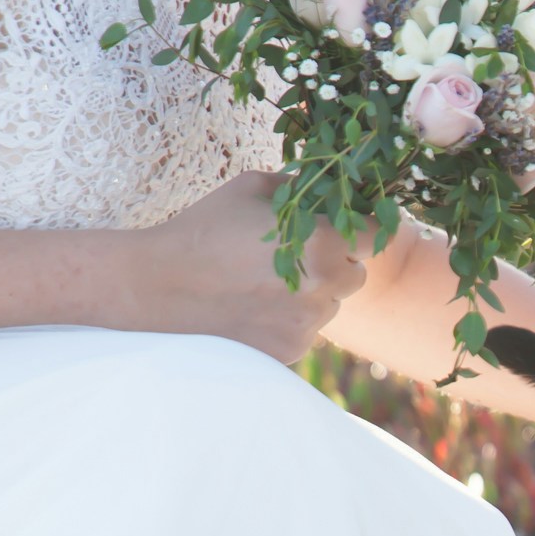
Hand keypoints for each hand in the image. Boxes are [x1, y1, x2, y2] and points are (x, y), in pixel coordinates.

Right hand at [133, 174, 369, 360]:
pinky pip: (307, 330)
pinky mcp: (292, 349)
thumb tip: (325, 187)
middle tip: (298, 253)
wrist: (159, 285)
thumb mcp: (249, 190)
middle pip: (356, 274)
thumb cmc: (204, 229)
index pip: (375, 236)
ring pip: (331, 305)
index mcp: (320, 243)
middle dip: (336, 262)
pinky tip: (254, 305)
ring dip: (313, 293)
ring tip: (265, 281)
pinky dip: (290, 318)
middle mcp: (323, 287)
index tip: (354, 226)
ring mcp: (309, 323)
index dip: (364, 228)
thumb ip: (298, 187)